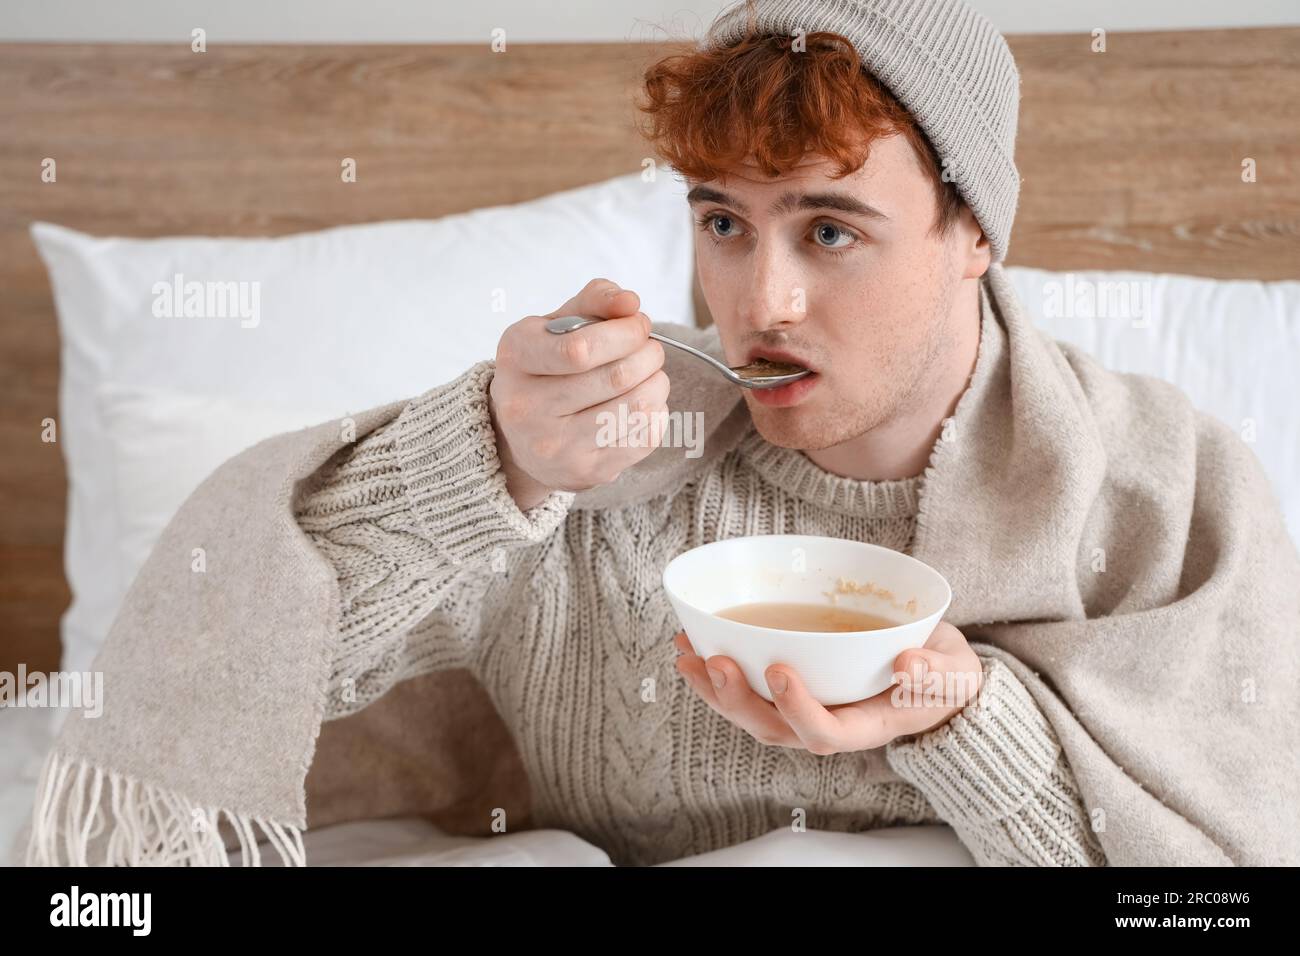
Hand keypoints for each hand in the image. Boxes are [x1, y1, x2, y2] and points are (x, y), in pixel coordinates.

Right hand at [488, 278, 668, 509]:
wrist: (522, 436)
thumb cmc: (548, 367)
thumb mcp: (556, 324)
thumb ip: (595, 301)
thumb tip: (631, 303)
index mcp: (517, 358)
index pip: (580, 349)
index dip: (625, 333)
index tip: (640, 324)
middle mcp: (526, 408)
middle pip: (616, 377)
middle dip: (649, 355)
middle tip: (650, 350)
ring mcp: (555, 447)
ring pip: (637, 408)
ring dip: (658, 383)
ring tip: (650, 374)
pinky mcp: (585, 472)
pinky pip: (644, 438)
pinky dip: (656, 413)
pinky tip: (642, 404)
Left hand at [673, 621, 983, 753]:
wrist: (938, 677)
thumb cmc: (945, 675)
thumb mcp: (956, 672)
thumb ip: (939, 672)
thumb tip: (908, 664)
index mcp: (868, 726)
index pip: (825, 732)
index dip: (798, 708)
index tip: (779, 670)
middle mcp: (829, 724)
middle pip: (774, 728)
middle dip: (737, 700)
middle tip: (712, 660)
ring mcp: (807, 711)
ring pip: (752, 714)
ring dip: (714, 688)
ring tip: (686, 655)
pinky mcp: (792, 692)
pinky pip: (749, 692)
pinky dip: (718, 672)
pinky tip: (694, 645)